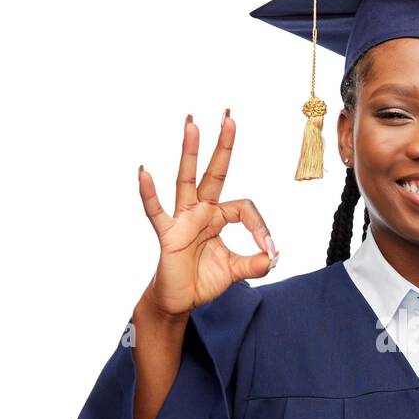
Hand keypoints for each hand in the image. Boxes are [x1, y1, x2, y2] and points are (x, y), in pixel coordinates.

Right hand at [138, 110, 277, 317]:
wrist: (180, 300)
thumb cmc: (203, 280)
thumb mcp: (235, 271)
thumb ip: (254, 263)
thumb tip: (273, 257)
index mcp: (218, 218)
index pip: (244, 208)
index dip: (260, 227)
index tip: (270, 249)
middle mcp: (200, 212)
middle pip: (213, 173)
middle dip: (222, 147)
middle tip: (229, 117)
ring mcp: (182, 220)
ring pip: (186, 180)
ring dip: (190, 152)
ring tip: (192, 124)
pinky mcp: (167, 234)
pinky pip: (156, 210)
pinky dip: (150, 193)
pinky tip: (145, 172)